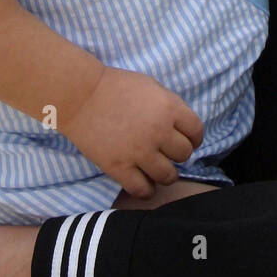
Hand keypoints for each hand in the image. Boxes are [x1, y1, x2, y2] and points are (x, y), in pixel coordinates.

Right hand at [60, 66, 203, 198]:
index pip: (196, 131)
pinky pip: (143, 190)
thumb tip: (183, 126)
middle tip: (167, 152)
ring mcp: (139, 152)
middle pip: (184, 154)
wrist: (80, 96)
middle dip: (178, 154)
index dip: (194, 138)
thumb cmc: (115, 87)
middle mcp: (158, 131)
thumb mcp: (151, 87)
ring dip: (166, 174)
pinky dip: (147, 190)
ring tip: (157, 169)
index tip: (187, 141)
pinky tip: (144, 182)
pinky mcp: (119, 167)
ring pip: (168, 176)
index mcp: (169, 108)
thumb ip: (170, 105)